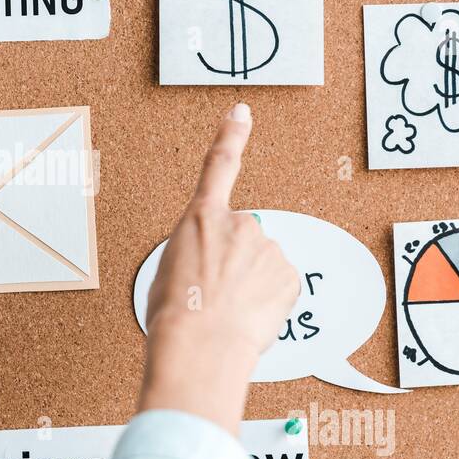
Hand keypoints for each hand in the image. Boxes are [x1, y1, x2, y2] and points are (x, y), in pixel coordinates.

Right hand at [139, 103, 299, 433]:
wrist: (200, 347)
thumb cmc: (174, 315)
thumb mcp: (169, 271)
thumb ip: (195, 253)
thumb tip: (216, 268)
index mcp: (200, 218)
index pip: (218, 164)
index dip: (231, 134)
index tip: (241, 112)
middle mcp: (240, 223)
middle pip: (242, 238)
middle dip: (234, 262)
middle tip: (214, 294)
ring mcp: (268, 248)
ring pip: (262, 265)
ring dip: (250, 285)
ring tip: (228, 311)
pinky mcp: (289, 275)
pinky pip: (280, 286)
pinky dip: (268, 302)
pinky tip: (249, 318)